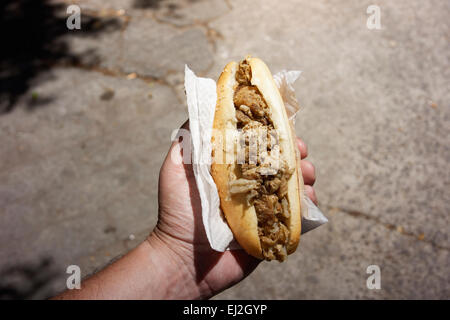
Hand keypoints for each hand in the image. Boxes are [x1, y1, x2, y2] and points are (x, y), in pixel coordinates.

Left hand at [150, 120, 316, 298]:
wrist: (184, 258)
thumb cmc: (177, 212)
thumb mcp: (175, 167)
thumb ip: (189, 140)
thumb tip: (206, 108)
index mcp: (232, 169)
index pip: (258, 144)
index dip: (273, 133)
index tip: (283, 125)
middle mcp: (250, 185)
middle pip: (280, 162)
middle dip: (294, 152)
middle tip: (299, 151)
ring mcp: (263, 207)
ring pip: (293, 185)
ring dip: (305, 175)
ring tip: (306, 175)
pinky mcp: (272, 229)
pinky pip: (297, 215)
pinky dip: (308, 205)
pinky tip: (307, 198)